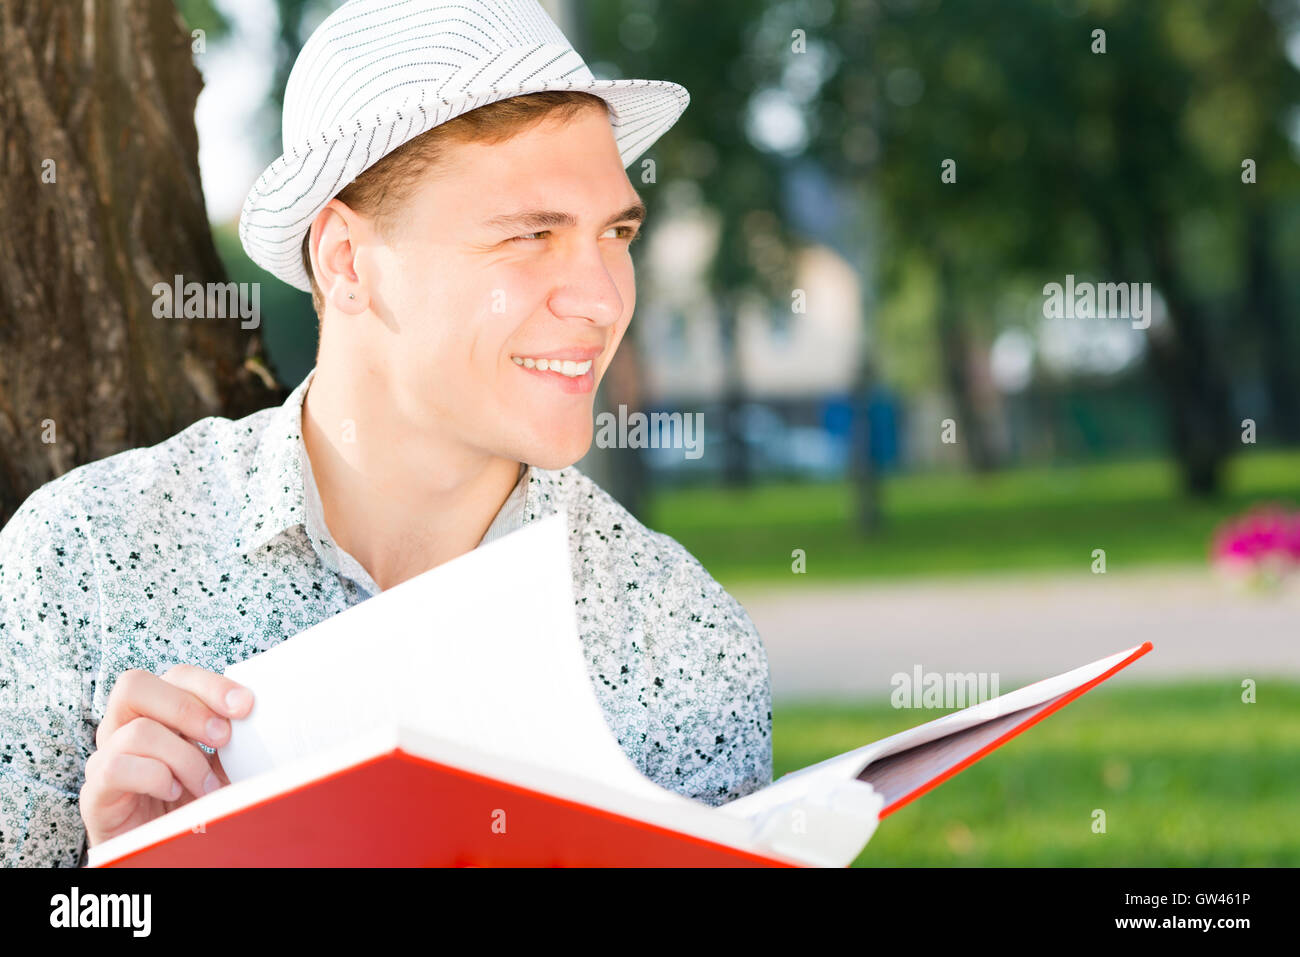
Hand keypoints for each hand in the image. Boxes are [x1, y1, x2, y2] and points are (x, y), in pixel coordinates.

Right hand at [80, 664, 252, 847]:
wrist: (165, 849)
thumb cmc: (193, 801)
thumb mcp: (221, 764)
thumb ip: (232, 737)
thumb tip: (261, 712)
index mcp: (154, 712)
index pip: (174, 675)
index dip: (210, 684)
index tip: (245, 705)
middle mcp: (123, 727)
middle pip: (135, 684)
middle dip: (188, 707)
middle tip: (223, 737)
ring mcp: (104, 757)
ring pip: (136, 731)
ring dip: (183, 757)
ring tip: (205, 784)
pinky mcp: (95, 792)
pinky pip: (115, 767)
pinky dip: (155, 778)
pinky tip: (175, 792)